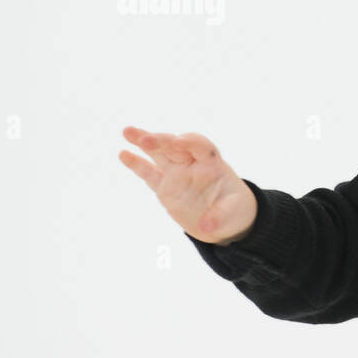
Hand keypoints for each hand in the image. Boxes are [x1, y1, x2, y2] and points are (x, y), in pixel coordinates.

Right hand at [118, 126, 257, 244]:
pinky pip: (149, 173)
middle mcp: (192, 163)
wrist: (224, 219)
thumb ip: (220, 216)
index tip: (179, 142)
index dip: (190, 142)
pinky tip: (123, 154)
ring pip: (159, 153)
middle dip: (161, 140)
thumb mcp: (234, 213)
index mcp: (212, 163)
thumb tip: (207, 226)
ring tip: (127, 131)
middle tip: (145, 139)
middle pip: (175, 146)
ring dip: (144, 141)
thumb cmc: (233, 209)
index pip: (200, 146)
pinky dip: (137, 164)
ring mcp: (176, 173)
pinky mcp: (164, 186)